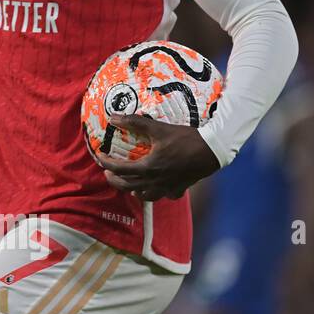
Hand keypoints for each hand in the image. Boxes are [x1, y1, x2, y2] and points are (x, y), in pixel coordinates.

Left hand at [95, 114, 220, 201]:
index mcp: (148, 168)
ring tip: (129, 182)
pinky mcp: (180, 189)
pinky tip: (156, 186)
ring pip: (145, 195)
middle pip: (127, 186)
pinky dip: (156, 192)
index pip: (119, 169)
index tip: (100, 156)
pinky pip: (164, 196)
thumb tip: (113, 117)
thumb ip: (134, 123)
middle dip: (114, 180)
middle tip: (107, 172)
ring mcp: (168, 188)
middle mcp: (155, 182)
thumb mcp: (158, 128)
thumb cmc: (185, 138)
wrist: (213, 150)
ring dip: (133, 189)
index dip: (106, 163)